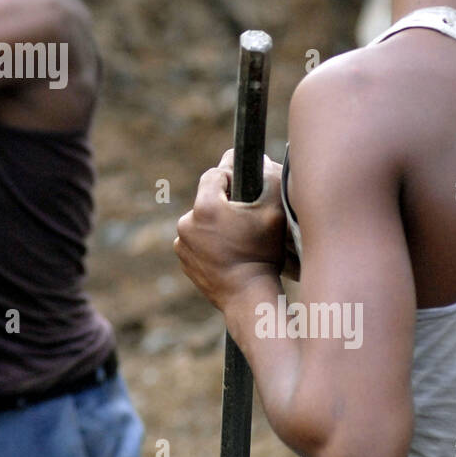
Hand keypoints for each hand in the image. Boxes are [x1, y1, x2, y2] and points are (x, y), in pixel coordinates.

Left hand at [174, 148, 288, 312]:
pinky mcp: (183, 259)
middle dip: (224, 203)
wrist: (249, 297)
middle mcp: (186, 222)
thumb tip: (260, 159)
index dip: (231, 175)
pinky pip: (196, 241)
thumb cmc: (264, 253)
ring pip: (201, 221)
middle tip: (245, 216)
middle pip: (207, 199)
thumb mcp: (274, 212)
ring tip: (237, 238)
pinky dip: (209, 242)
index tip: (243, 183)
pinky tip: (228, 252)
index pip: (214, 175)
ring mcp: (181, 243)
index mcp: (205, 207)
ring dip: (215, 224)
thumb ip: (269, 179)